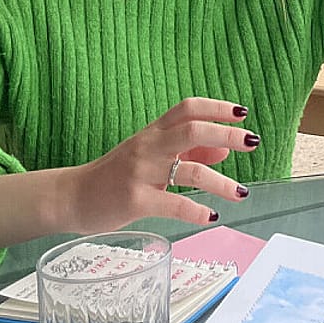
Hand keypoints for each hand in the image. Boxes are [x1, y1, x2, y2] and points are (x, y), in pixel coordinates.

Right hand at [65, 97, 257, 233]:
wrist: (71, 197)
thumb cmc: (115, 175)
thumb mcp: (152, 157)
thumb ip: (189, 151)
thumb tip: (226, 148)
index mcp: (152, 132)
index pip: (187, 108)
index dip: (216, 107)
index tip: (242, 112)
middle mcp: (147, 146)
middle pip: (192, 130)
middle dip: (226, 134)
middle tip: (252, 143)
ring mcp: (140, 172)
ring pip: (189, 170)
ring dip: (221, 182)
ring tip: (241, 193)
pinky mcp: (134, 200)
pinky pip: (173, 203)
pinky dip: (196, 210)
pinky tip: (210, 215)